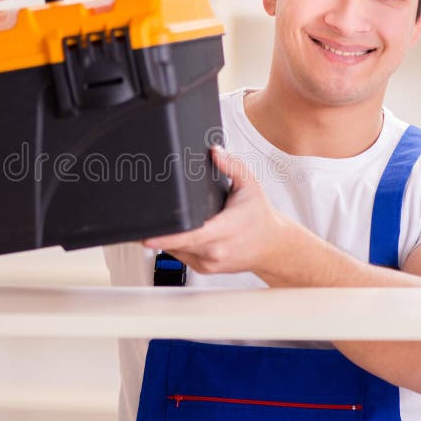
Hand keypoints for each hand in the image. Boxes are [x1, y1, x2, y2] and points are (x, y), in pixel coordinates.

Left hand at [143, 146, 294, 277]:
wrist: (272, 246)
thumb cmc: (259, 217)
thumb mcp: (250, 185)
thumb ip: (232, 165)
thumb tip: (215, 151)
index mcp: (226, 230)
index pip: (192, 235)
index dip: (167, 236)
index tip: (148, 236)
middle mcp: (216, 250)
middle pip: (177, 244)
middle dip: (161, 232)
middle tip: (150, 218)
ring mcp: (209, 263)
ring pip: (176, 251)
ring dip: (168, 237)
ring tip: (173, 222)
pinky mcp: (205, 269)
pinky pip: (181, 256)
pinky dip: (176, 244)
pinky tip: (183, 233)